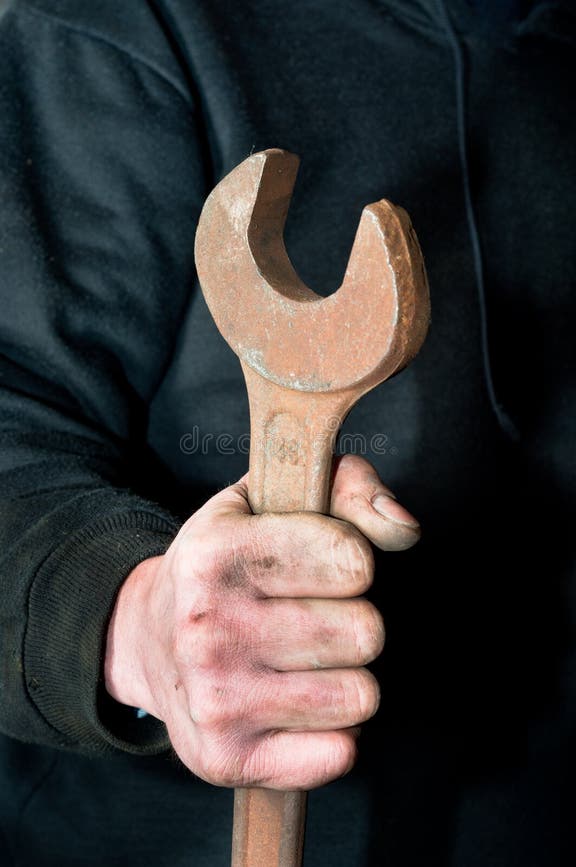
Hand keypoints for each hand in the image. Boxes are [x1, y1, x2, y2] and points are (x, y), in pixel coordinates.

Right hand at [105, 455, 418, 789]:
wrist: (143, 638)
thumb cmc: (224, 562)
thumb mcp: (267, 498)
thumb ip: (348, 486)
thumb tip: (405, 528)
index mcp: (217, 554)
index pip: (353, 561)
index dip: (350, 561)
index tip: (321, 565)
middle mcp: (209, 628)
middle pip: (366, 633)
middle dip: (351, 621)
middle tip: (310, 617)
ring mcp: (216, 700)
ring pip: (360, 696)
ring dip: (343, 677)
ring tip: (299, 660)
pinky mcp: (226, 759)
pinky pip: (339, 754)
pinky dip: (330, 733)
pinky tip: (294, 706)